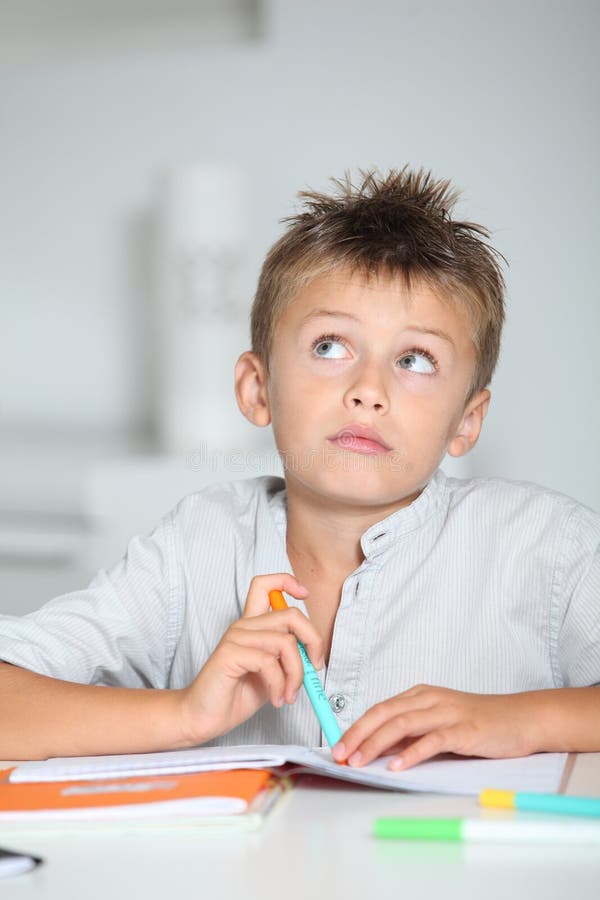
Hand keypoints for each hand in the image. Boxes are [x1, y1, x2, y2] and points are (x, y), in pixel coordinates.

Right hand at [178, 574, 322, 745]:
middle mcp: (244, 626)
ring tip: (288, 695)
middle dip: (313, 641)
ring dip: (296, 674)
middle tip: (315, 668)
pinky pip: (269, 662)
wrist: (203, 717)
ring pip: (285, 643)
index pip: (265, 585)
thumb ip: (289, 659)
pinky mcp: (229, 653)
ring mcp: (235, 637)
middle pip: (290, 614)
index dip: (287, 582)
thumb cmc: (236, 696)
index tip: (304, 594)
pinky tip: (275, 699)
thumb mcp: (272, 674)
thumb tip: (315, 656)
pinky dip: (279, 684)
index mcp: (252, 625)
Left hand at [332, 684, 543, 769]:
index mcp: (420, 695)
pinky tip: (397, 765)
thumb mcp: (439, 722)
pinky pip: (432, 740)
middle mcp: (430, 699)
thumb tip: (378, 749)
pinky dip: (412, 753)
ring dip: (376, 743)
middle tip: (339, 755)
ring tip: (358, 761)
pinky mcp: (464, 729)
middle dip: (357, 735)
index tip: (337, 747)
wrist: (521, 718)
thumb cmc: (479, 723)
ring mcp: (447, 713)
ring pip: (402, 724)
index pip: (379, 709)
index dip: (355, 727)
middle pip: (384, 713)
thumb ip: (412, 732)